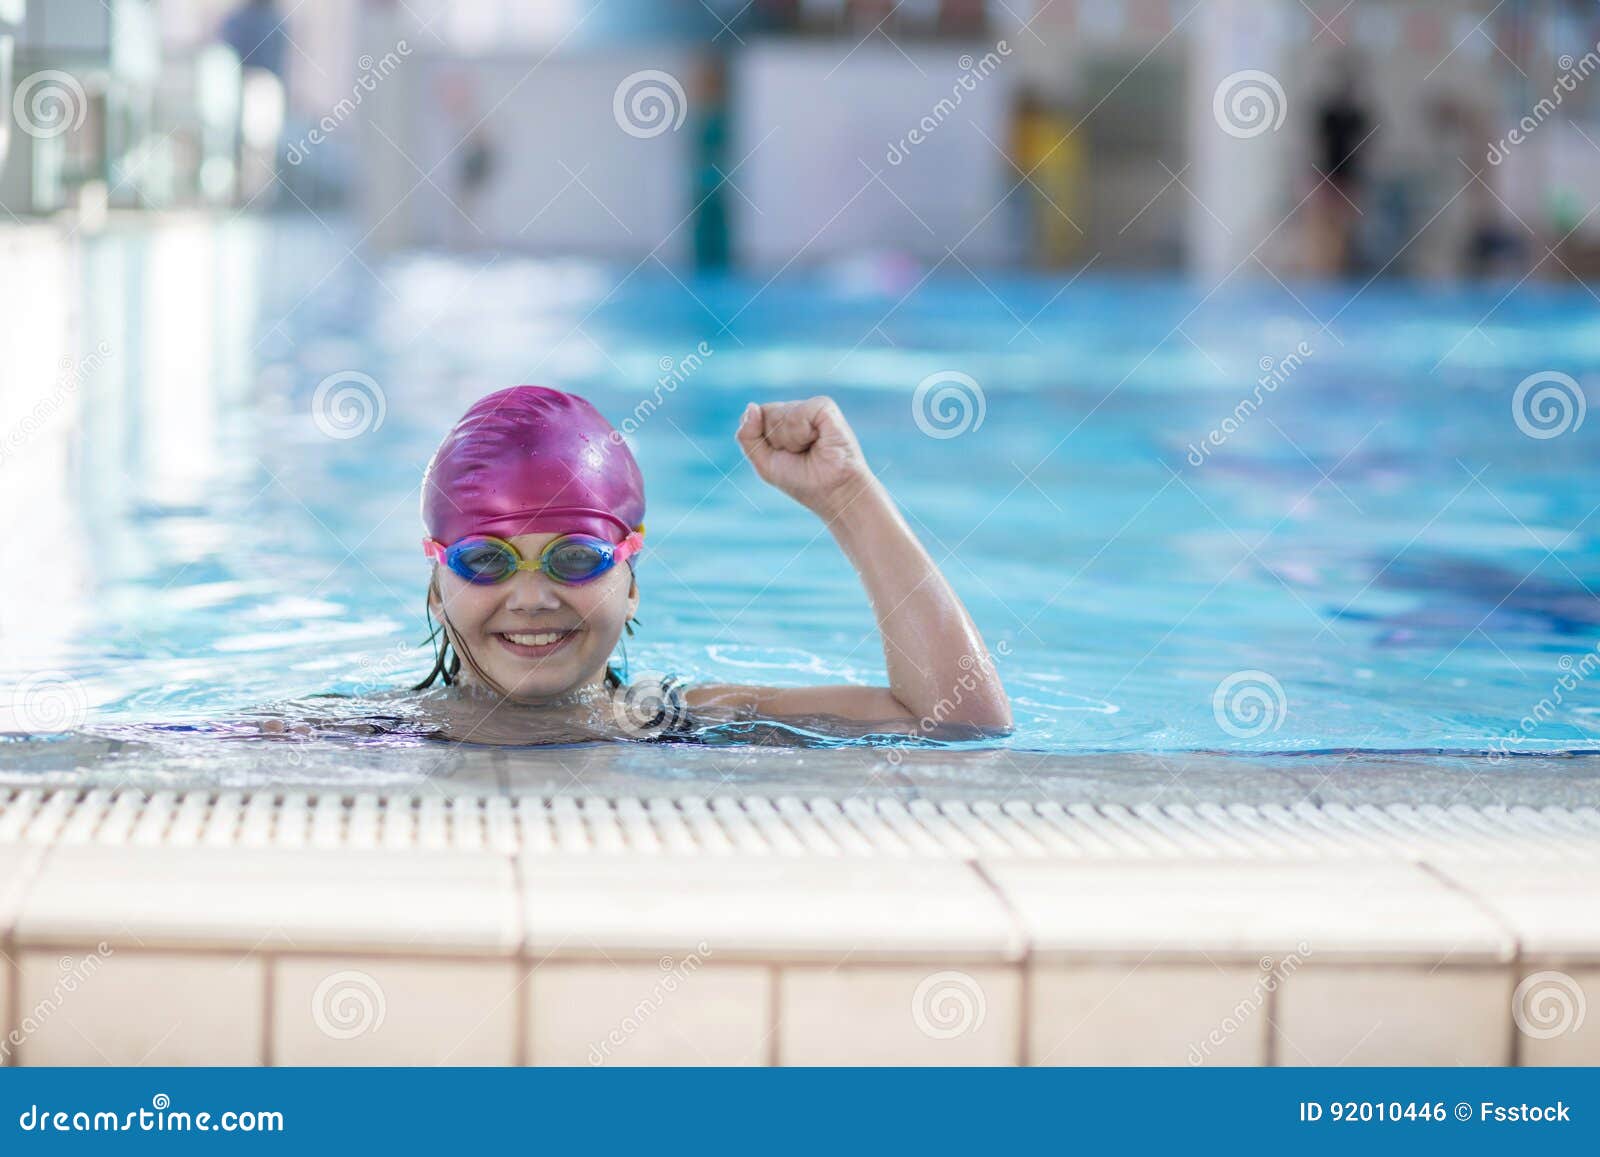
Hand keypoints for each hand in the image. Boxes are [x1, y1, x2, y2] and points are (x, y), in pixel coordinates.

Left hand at [736, 397, 875, 517]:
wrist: (833, 492)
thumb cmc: (802, 481)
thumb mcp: (764, 462)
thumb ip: (747, 436)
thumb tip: (751, 405)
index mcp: (779, 421)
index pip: (753, 417)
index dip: (763, 441)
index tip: (783, 456)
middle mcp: (795, 411)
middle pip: (765, 414)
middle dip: (776, 441)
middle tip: (799, 455)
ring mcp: (810, 407)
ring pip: (779, 414)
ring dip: (790, 441)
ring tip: (810, 449)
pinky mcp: (824, 407)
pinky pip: (797, 414)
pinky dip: (802, 434)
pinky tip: (818, 441)